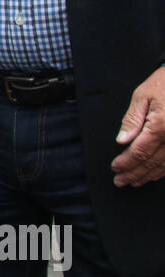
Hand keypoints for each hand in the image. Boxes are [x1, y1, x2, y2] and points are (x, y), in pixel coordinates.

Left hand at [110, 66, 164, 186]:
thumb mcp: (143, 95)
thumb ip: (132, 120)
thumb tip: (122, 141)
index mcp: (160, 126)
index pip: (138, 152)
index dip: (125, 163)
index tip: (115, 168)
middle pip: (151, 163)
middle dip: (133, 174)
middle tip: (120, 181)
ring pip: (164, 166)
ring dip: (148, 176)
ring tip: (134, 181)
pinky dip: (163, 171)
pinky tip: (154, 174)